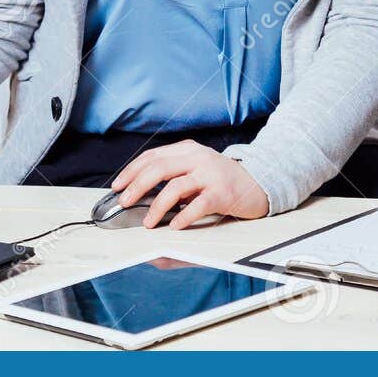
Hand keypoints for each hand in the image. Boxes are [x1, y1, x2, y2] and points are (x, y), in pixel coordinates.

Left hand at [112, 140, 268, 229]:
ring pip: (175, 187)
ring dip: (156, 206)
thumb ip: (174, 175)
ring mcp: (211, 174)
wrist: (259, 182)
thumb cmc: (223, 180)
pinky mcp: (223, 192)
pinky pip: (198, 205)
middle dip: (137, 186)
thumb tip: (142, 193)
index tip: (117, 186)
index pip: (152, 156)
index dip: (131, 170)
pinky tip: (175, 226)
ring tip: (149, 222)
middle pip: (158, 168)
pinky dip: (184, 217)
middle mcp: (197, 158)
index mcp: (187, 150)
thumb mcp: (197, 169)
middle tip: (125, 202)